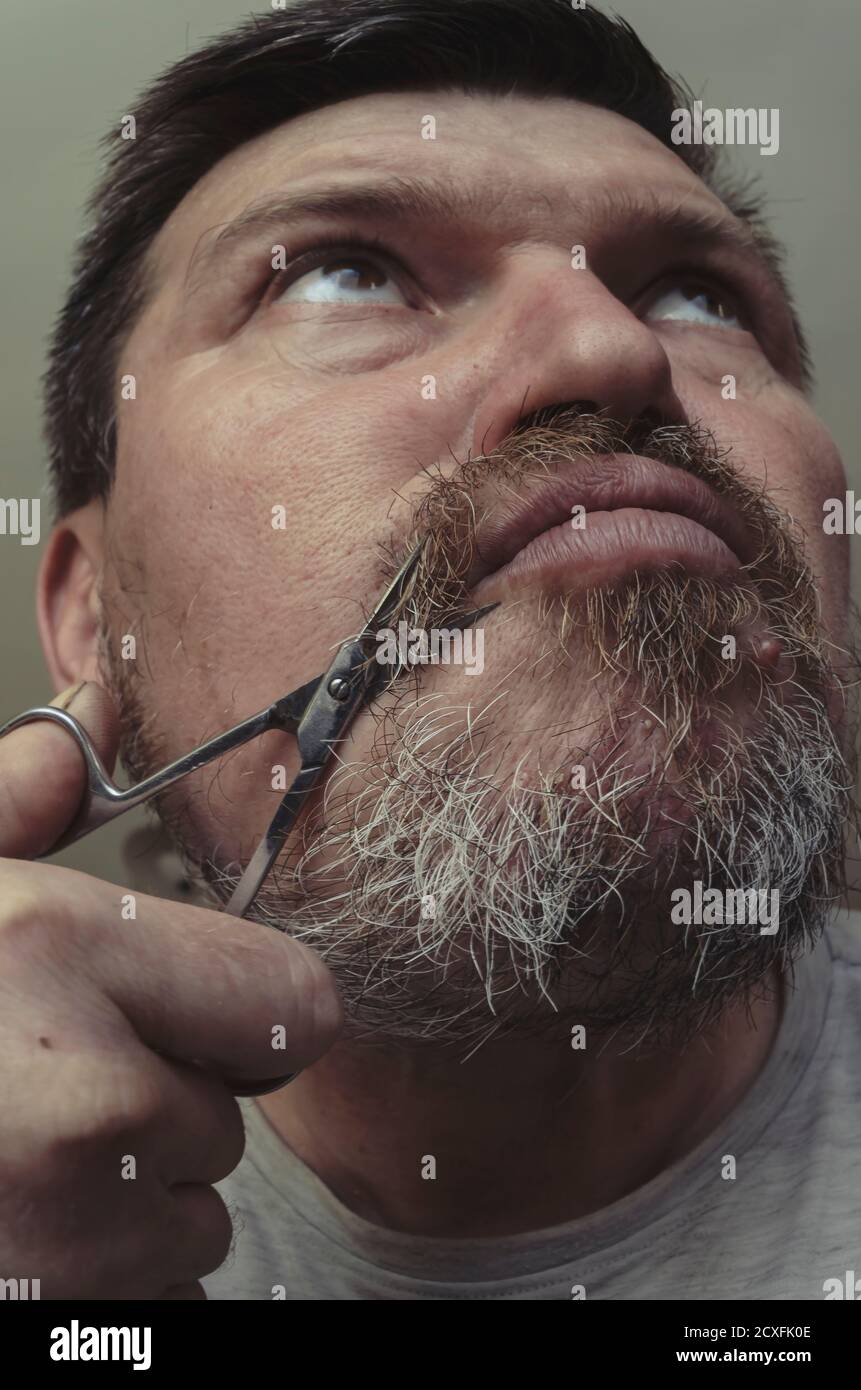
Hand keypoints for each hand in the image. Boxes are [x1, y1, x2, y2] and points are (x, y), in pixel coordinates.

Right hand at [0, 681, 341, 1298]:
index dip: (244, 1007)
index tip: (185, 1006)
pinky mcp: (50, 1327)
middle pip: (233, 1120)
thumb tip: (80, 726)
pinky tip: (5, 1238)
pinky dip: (95, 1285)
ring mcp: (67, 1236)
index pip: (297, 1004)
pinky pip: (145, 1306)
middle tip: (41, 1087)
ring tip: (4, 1166)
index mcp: (57, 956)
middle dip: (162, 1104)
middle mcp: (84, 1101)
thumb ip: (5, 805)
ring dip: (127, 1205)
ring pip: (190, 1224)